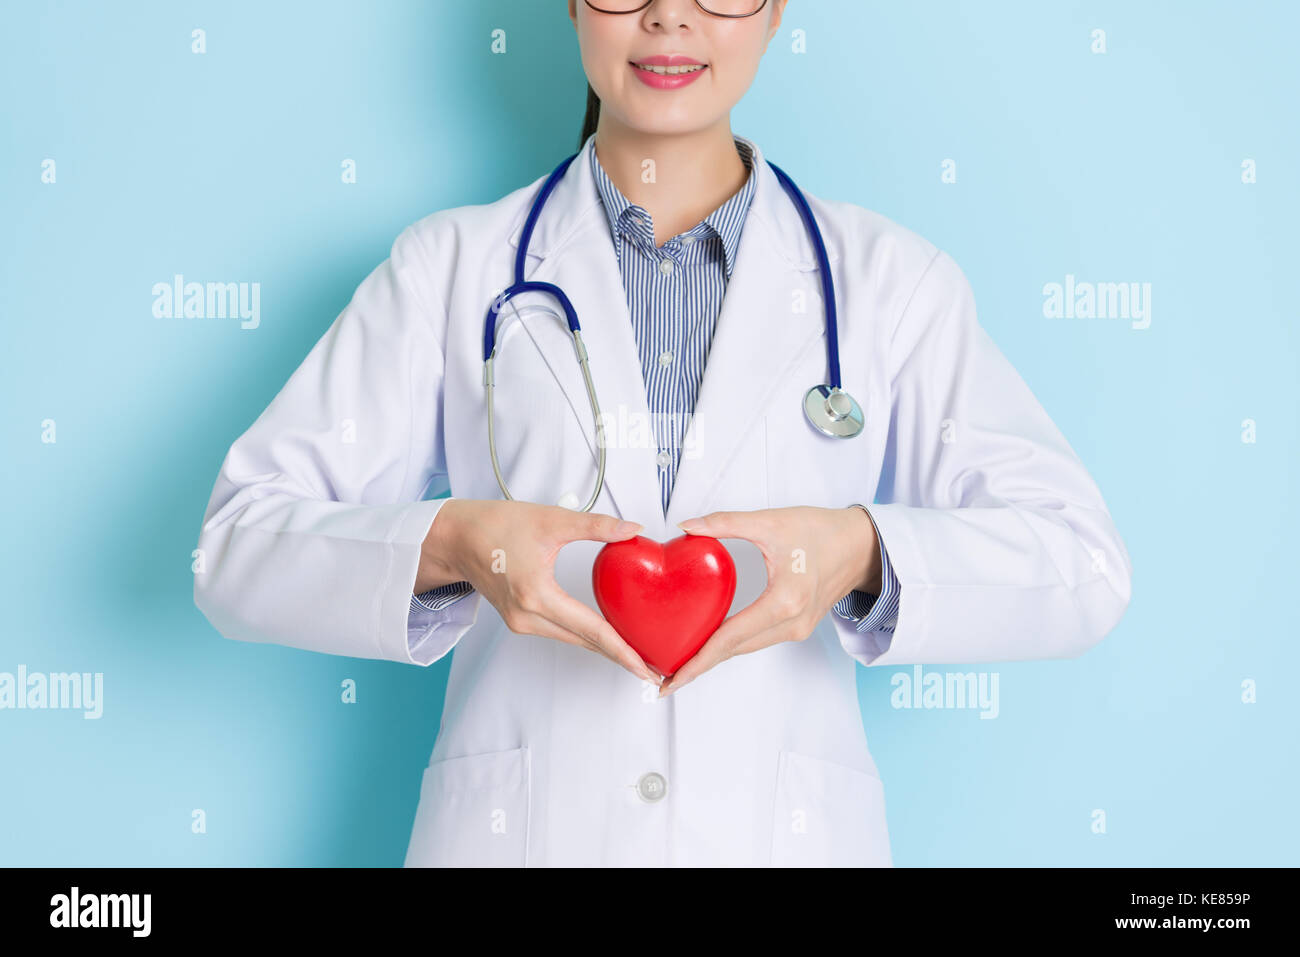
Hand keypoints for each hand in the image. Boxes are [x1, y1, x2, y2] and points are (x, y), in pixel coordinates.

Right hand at [417, 499, 660, 683]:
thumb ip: (596, 526)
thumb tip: (633, 530)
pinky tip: (605, 635)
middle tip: (653, 670)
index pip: (592, 630)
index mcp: (537, 596)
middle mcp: (527, 617)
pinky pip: (560, 633)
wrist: (456, 538)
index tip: (646, 670)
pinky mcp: (518, 620)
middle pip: (585, 643)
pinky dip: (585, 636)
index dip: (624, 651)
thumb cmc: (495, 527)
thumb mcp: (551, 521)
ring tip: (635, 655)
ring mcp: (521, 622)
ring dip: (604, 647)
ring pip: (572, 639)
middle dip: (620, 657)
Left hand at [658, 506, 880, 696]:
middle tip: (661, 678)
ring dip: (712, 658)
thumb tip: (686, 527)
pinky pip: (756, 641)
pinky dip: (730, 646)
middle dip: (697, 666)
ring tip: (678, 665)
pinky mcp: (797, 627)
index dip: (696, 660)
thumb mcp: (770, 521)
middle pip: (734, 651)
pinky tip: (708, 645)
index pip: (729, 638)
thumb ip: (725, 523)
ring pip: (744, 649)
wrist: (862, 545)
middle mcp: (791, 623)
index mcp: (784, 600)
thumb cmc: (822, 532)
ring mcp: (796, 629)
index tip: (670, 678)